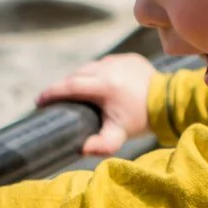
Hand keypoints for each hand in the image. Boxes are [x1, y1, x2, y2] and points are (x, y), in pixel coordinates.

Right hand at [37, 53, 156, 155]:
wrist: (168, 102)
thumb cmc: (141, 119)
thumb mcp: (120, 135)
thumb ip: (101, 146)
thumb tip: (81, 149)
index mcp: (104, 85)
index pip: (70, 86)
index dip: (52, 92)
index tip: (39, 101)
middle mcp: (108, 67)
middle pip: (77, 74)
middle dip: (63, 86)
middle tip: (53, 99)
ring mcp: (118, 60)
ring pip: (90, 67)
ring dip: (80, 78)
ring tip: (73, 92)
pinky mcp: (128, 58)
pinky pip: (106, 64)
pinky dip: (97, 73)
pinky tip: (95, 83)